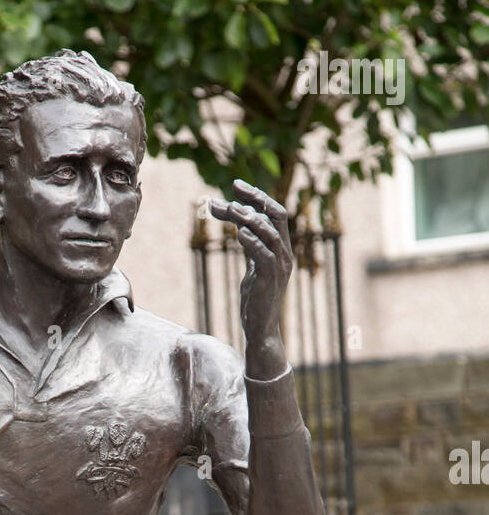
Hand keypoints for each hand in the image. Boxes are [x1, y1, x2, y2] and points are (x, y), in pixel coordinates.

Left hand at [208, 179, 292, 378]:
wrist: (261, 329)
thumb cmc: (256, 298)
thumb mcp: (251, 264)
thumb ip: (248, 243)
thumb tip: (237, 220)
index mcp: (281, 247)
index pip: (274, 212)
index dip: (256, 196)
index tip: (236, 185)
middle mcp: (284, 253)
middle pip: (277, 215)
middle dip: (256, 198)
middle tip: (234, 188)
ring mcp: (279, 266)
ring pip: (270, 232)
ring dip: (249, 218)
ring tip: (230, 209)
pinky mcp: (269, 280)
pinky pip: (263, 255)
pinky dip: (251, 242)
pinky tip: (237, 234)